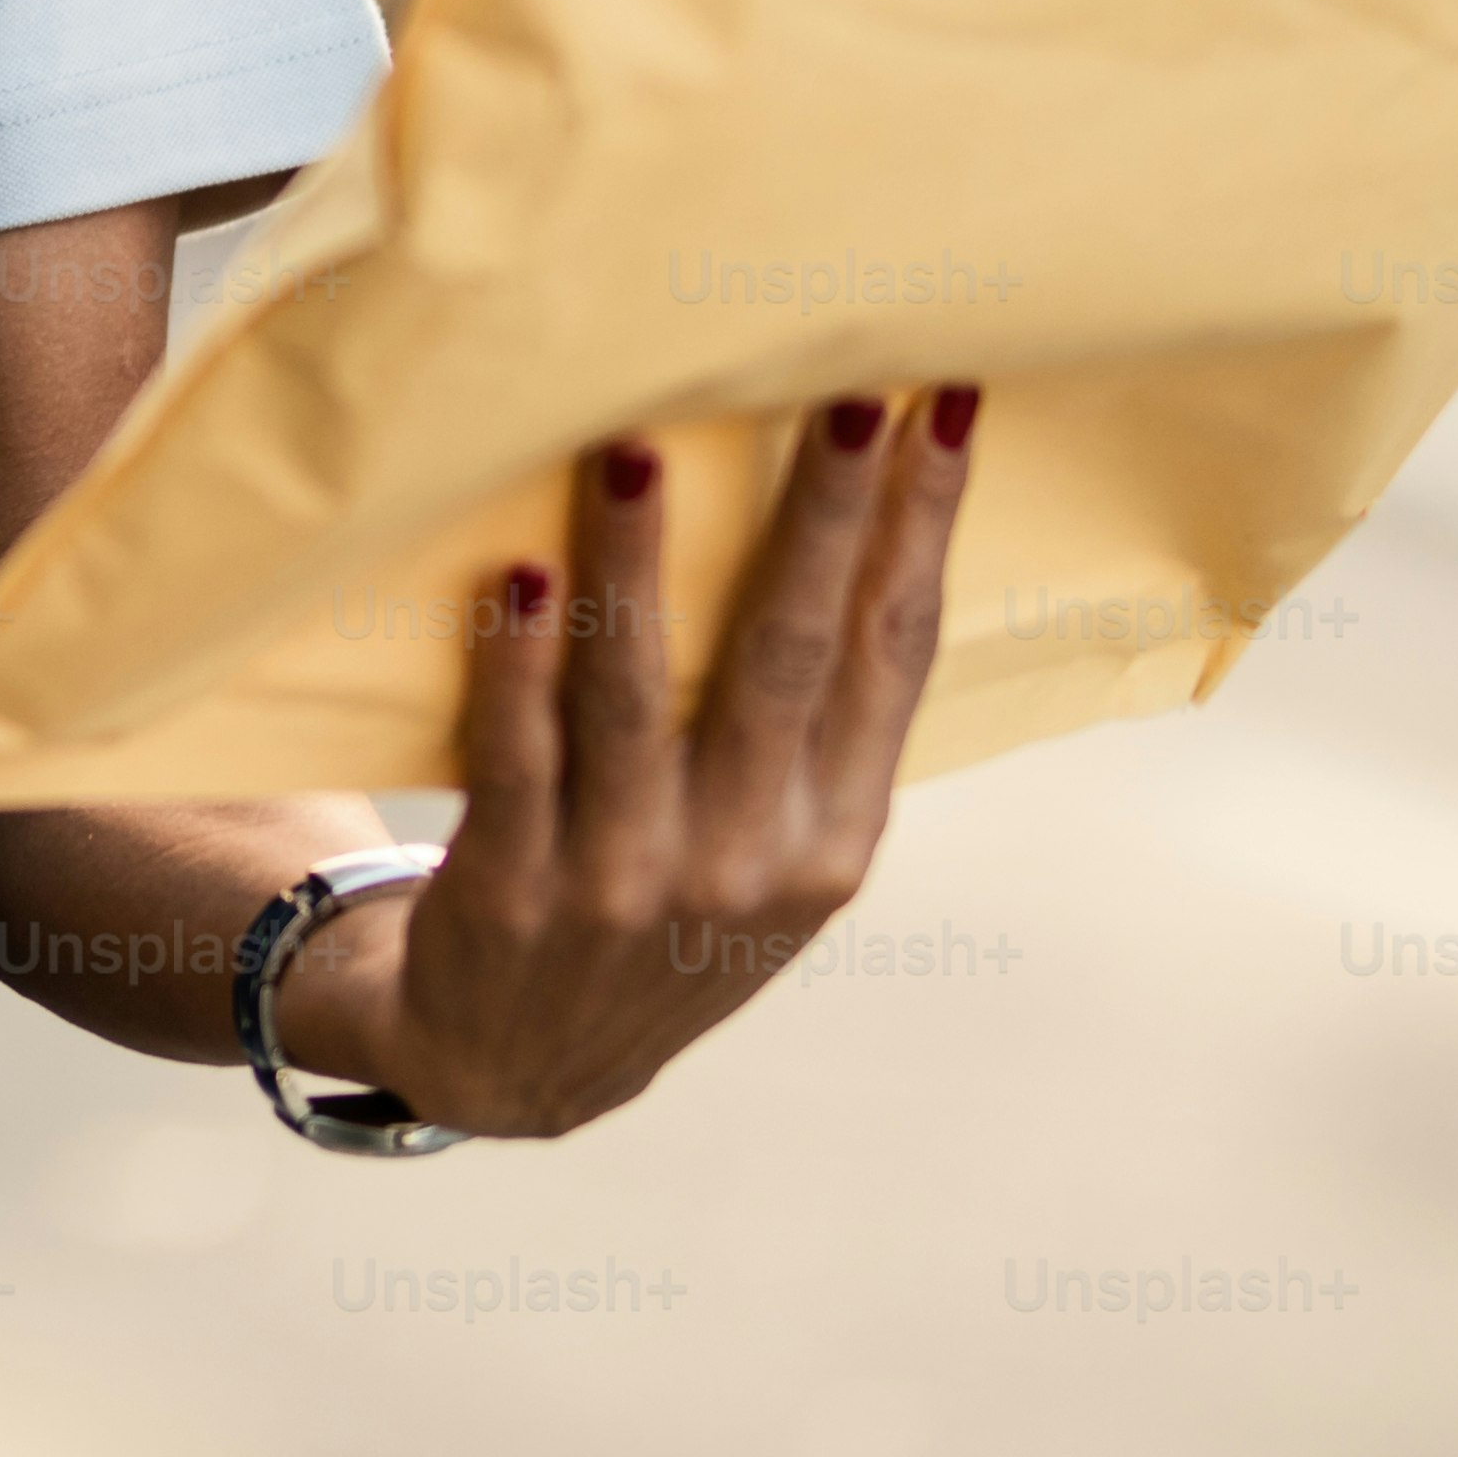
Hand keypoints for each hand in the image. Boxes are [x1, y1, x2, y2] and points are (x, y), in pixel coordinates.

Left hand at [285, 383, 979, 1139]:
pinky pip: (517, 758)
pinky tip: (513, 576)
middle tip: (841, 390)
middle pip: (790, 654)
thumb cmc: (660, 909)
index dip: (924, 529)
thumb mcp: (769, 851)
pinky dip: (514, 666)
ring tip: (632, 446)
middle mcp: (749, 860)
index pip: (894, 656)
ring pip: (635, 695)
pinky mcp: (517, 895)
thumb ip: (804, 731)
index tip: (944, 406)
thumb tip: (848, 520)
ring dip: (634, 567)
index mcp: (834, 838)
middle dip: (823, 517)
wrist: (515, 1065)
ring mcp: (632, 882)